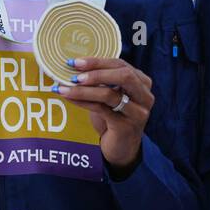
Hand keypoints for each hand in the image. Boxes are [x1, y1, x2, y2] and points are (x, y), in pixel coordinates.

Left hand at [56, 57, 153, 173]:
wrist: (121, 148)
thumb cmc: (114, 117)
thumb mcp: (111, 95)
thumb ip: (101, 81)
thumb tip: (74, 66)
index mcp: (142, 83)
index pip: (121, 64)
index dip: (98, 61)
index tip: (75, 62)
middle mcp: (145, 96)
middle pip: (123, 75)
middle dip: (96, 72)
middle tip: (75, 75)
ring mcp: (137, 112)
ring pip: (110, 94)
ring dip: (84, 90)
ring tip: (64, 88)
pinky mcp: (126, 126)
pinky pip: (101, 110)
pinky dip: (83, 102)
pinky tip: (70, 99)